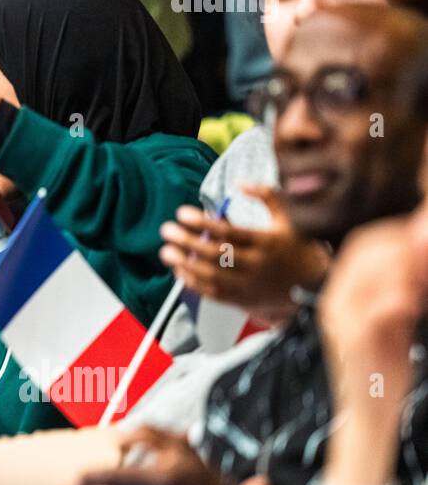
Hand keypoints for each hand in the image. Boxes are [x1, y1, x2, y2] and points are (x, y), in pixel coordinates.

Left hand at [158, 185, 329, 323]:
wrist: (320, 284)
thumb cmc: (300, 245)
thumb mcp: (290, 217)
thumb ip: (267, 195)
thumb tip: (239, 184)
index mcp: (267, 242)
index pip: (228, 231)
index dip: (202, 222)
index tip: (181, 213)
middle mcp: (257, 264)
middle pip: (215, 253)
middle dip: (186, 241)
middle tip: (166, 230)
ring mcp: (250, 285)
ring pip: (211, 276)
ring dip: (184, 264)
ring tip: (166, 252)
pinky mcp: (245, 300)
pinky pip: (215, 293)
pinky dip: (194, 283)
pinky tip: (180, 271)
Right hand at [316, 209, 427, 484]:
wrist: (369, 416)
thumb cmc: (382, 371)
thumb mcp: (390, 323)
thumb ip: (399, 292)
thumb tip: (417, 263)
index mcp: (340, 296)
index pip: (361, 247)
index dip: (393, 234)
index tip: (420, 232)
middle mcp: (335, 303)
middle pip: (364, 253)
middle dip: (401, 244)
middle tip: (426, 245)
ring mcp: (342, 320)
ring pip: (371, 273)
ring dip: (406, 267)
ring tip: (424, 273)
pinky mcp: (355, 340)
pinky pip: (379, 307)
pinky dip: (402, 297)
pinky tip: (415, 302)